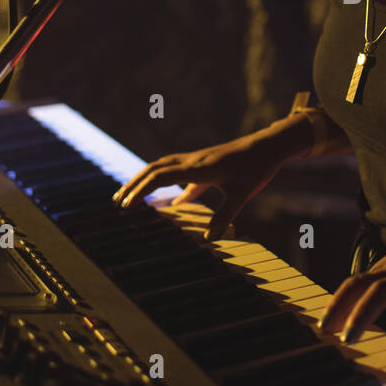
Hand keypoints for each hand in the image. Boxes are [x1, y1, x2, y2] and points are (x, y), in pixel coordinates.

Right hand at [111, 132, 284, 241]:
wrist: (268, 146)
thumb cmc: (256, 168)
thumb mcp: (243, 194)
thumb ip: (225, 216)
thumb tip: (208, 239)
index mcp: (197, 167)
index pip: (160, 177)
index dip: (140, 190)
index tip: (125, 205)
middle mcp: (192, 161)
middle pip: (154, 169)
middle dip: (134, 184)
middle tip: (116, 202)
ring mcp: (197, 161)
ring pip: (163, 168)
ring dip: (146, 181)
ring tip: (133, 197)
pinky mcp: (204, 164)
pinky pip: (178, 173)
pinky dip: (168, 185)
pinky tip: (174, 204)